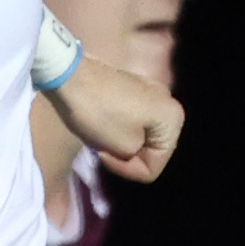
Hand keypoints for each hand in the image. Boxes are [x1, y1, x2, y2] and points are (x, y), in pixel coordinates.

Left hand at [43, 57, 182, 183]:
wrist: (70, 76)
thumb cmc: (99, 114)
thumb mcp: (123, 148)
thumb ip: (138, 158)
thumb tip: (133, 147)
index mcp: (173, 119)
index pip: (154, 167)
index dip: (128, 169)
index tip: (105, 154)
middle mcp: (169, 102)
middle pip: (150, 150)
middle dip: (126, 155)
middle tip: (102, 148)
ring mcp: (152, 92)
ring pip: (140, 136)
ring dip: (121, 142)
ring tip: (100, 135)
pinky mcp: (134, 87)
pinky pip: (132, 120)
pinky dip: (118, 127)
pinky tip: (101, 122)